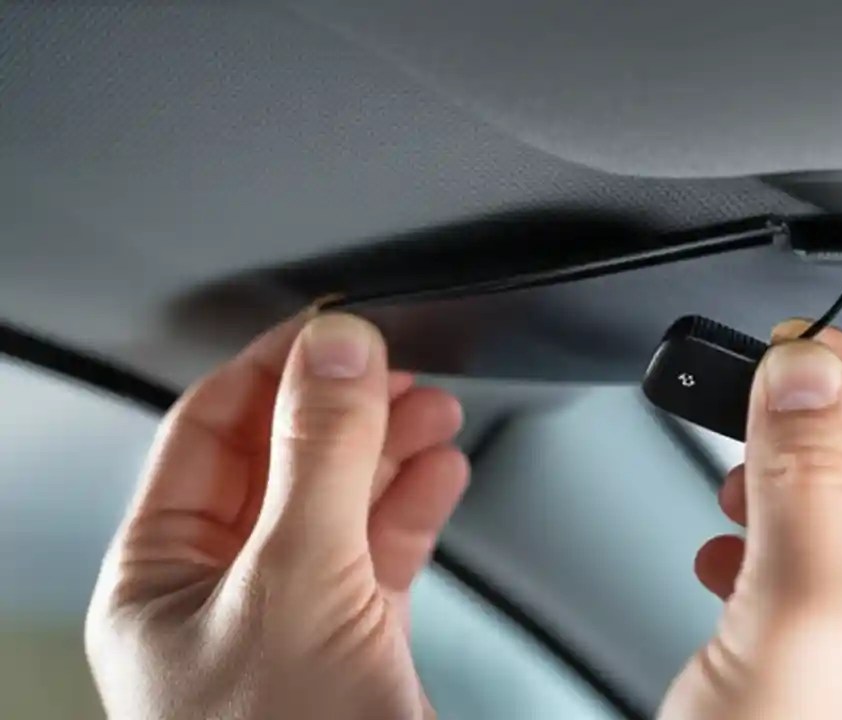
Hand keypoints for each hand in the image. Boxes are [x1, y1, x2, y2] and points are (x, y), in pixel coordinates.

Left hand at [86, 314, 468, 718]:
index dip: (273, 370)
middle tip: (398, 367)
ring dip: (388, 451)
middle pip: (280, 463)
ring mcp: (287, 623)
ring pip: (336, 504)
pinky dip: (413, 506)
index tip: (334, 329)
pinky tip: (441, 472)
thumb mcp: (299, 583)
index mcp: (160, 580)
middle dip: (344, 409)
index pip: (208, 434)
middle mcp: (218, 598)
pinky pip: (377, 554)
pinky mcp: (351, 648)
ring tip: (432, 409)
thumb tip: (337, 351)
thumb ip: (319, 458)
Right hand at [661, 323, 841, 719]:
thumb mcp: (802, 625)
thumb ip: (808, 487)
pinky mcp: (834, 701)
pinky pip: (815, 602)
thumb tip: (808, 379)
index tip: (808, 347)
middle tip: (764, 406)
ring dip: (789, 503)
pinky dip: (768, 563)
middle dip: (824, 447)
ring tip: (738, 487)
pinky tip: (730, 559)